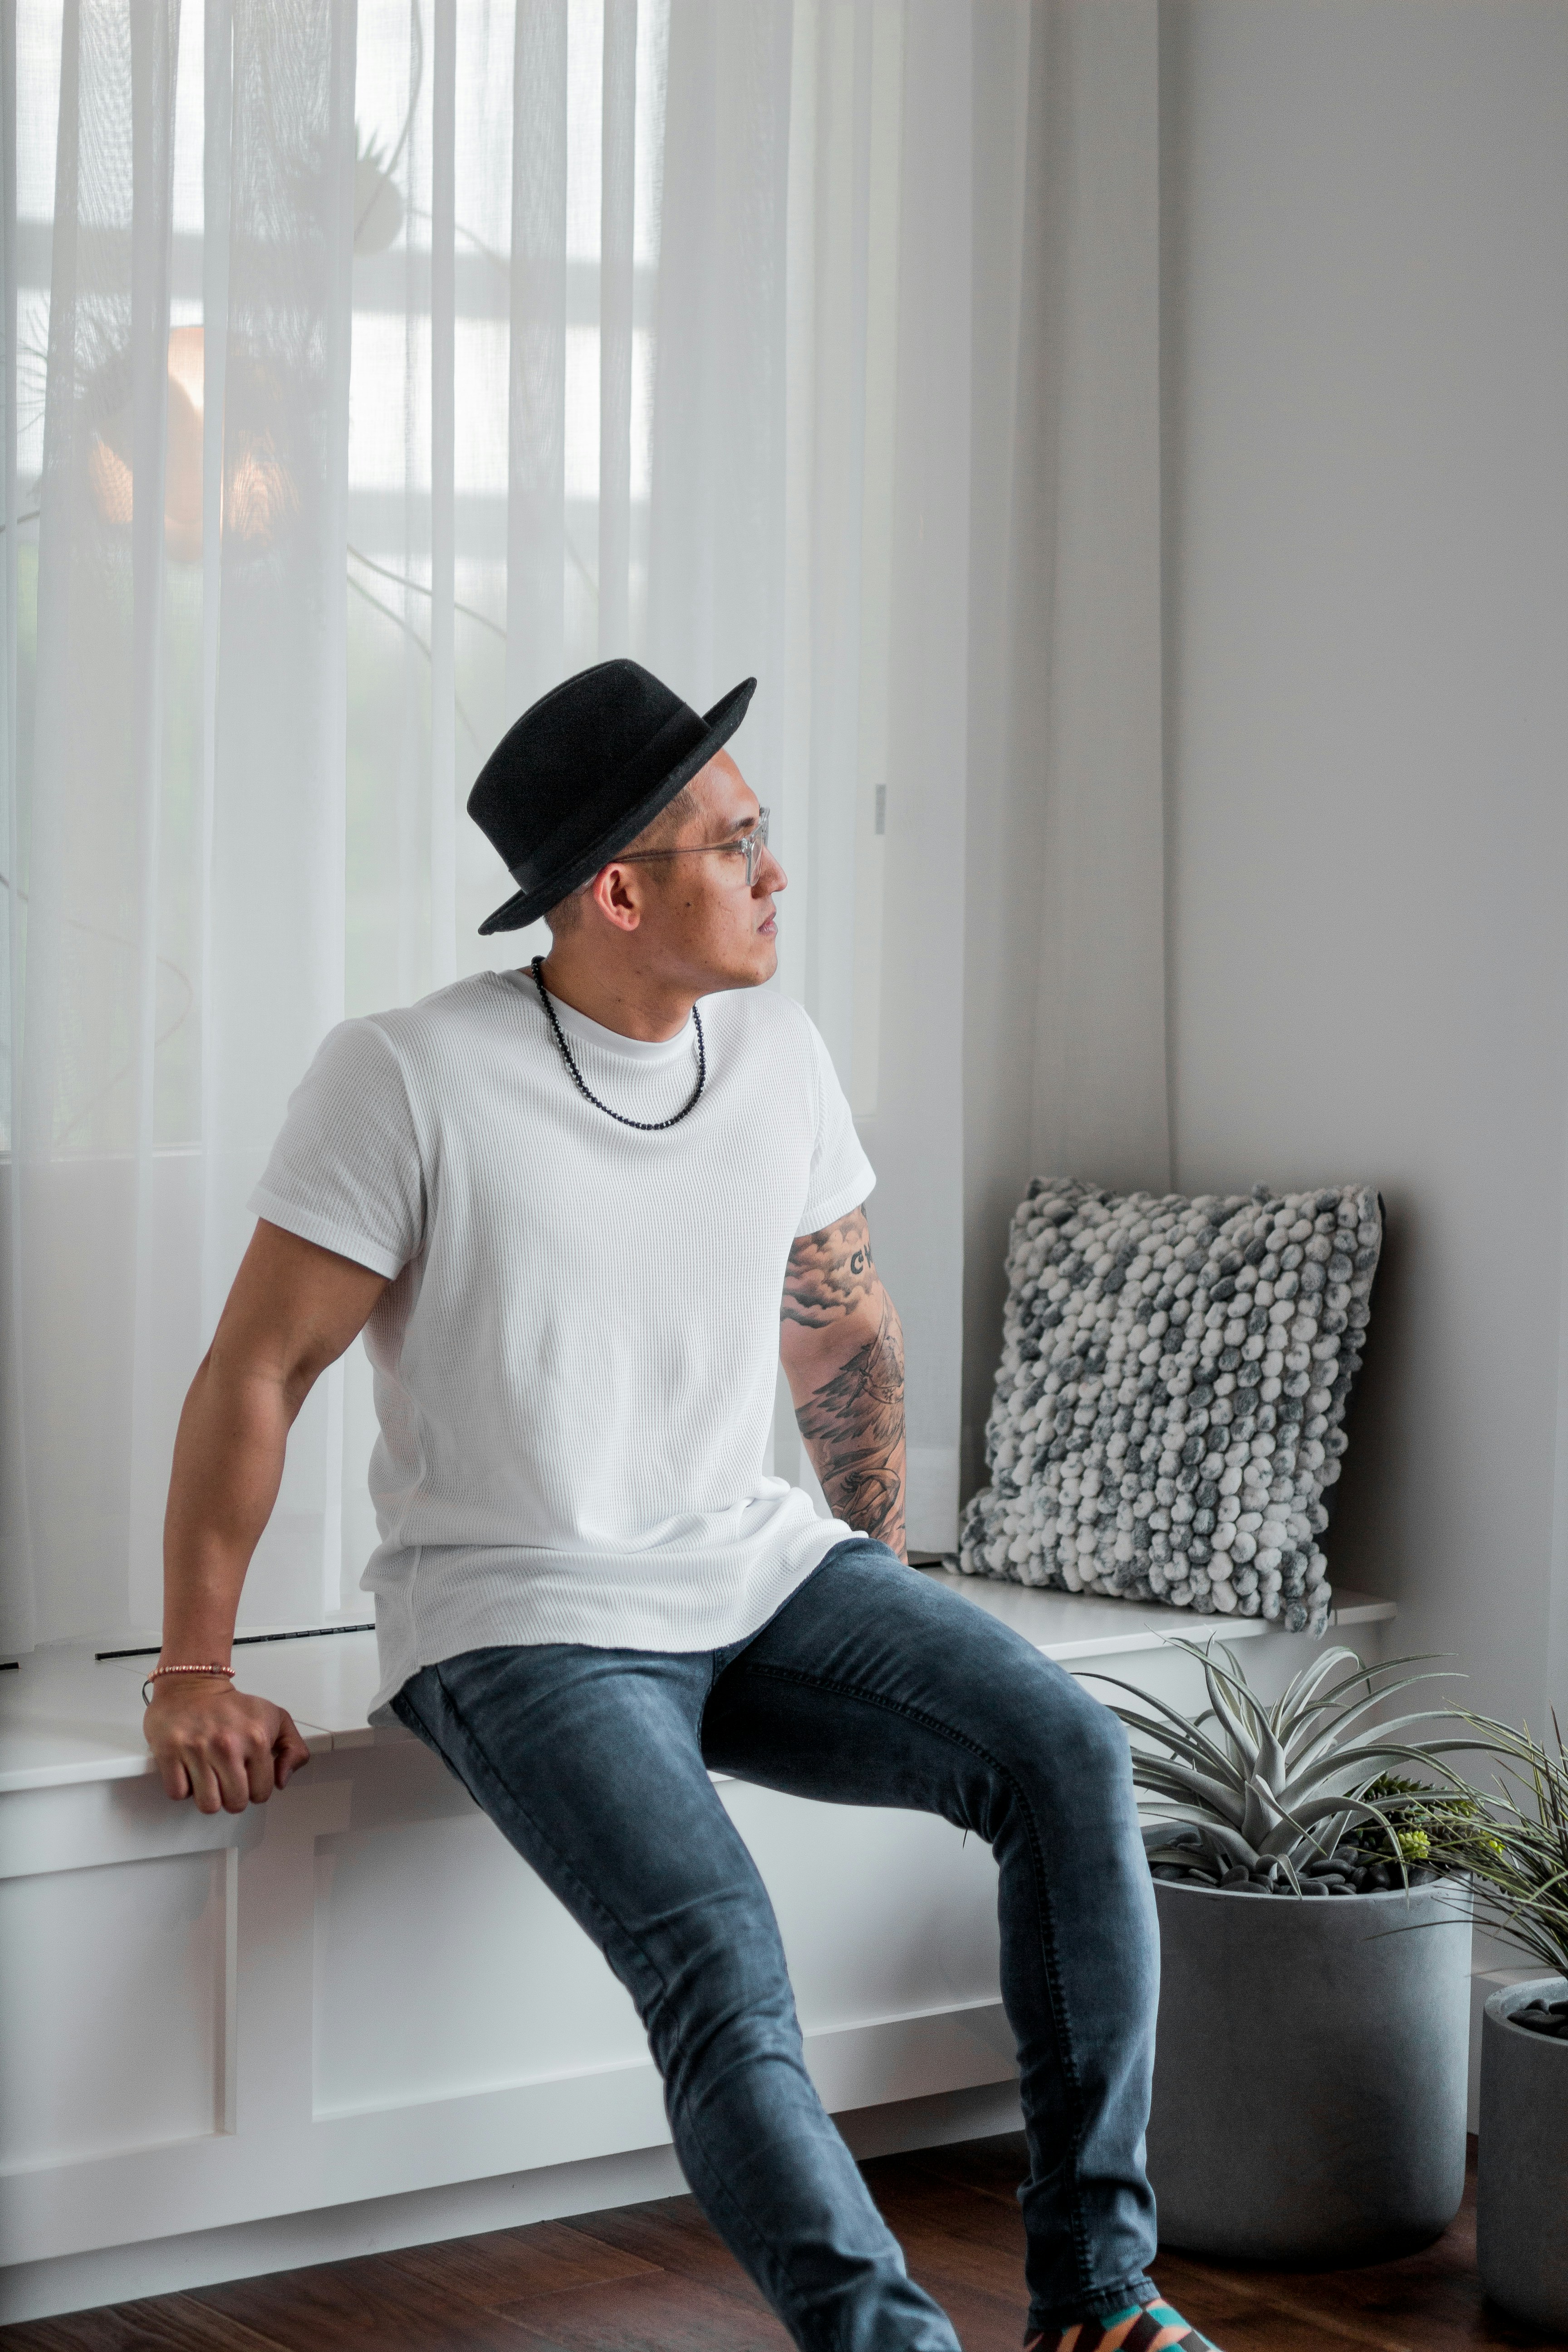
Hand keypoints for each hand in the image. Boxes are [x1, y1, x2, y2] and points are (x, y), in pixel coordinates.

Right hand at [143, 1676, 310, 1812]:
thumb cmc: (232, 1706)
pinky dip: (184, 1787)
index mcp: (256, 1738)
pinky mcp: (168, 1752)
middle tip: (228, 1779)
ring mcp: (196, 1749)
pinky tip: (190, 1770)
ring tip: (209, 1777)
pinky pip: (179, 1793)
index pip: (261, 1792)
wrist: (192, 1685)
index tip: (248, 1777)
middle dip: (232, 1796)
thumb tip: (282, 1781)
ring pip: (208, 1805)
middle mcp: (227, 1745)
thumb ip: (293, 1749)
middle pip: (234, 1803)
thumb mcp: (275, 1719)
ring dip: (208, 1796)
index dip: (255, 1789)